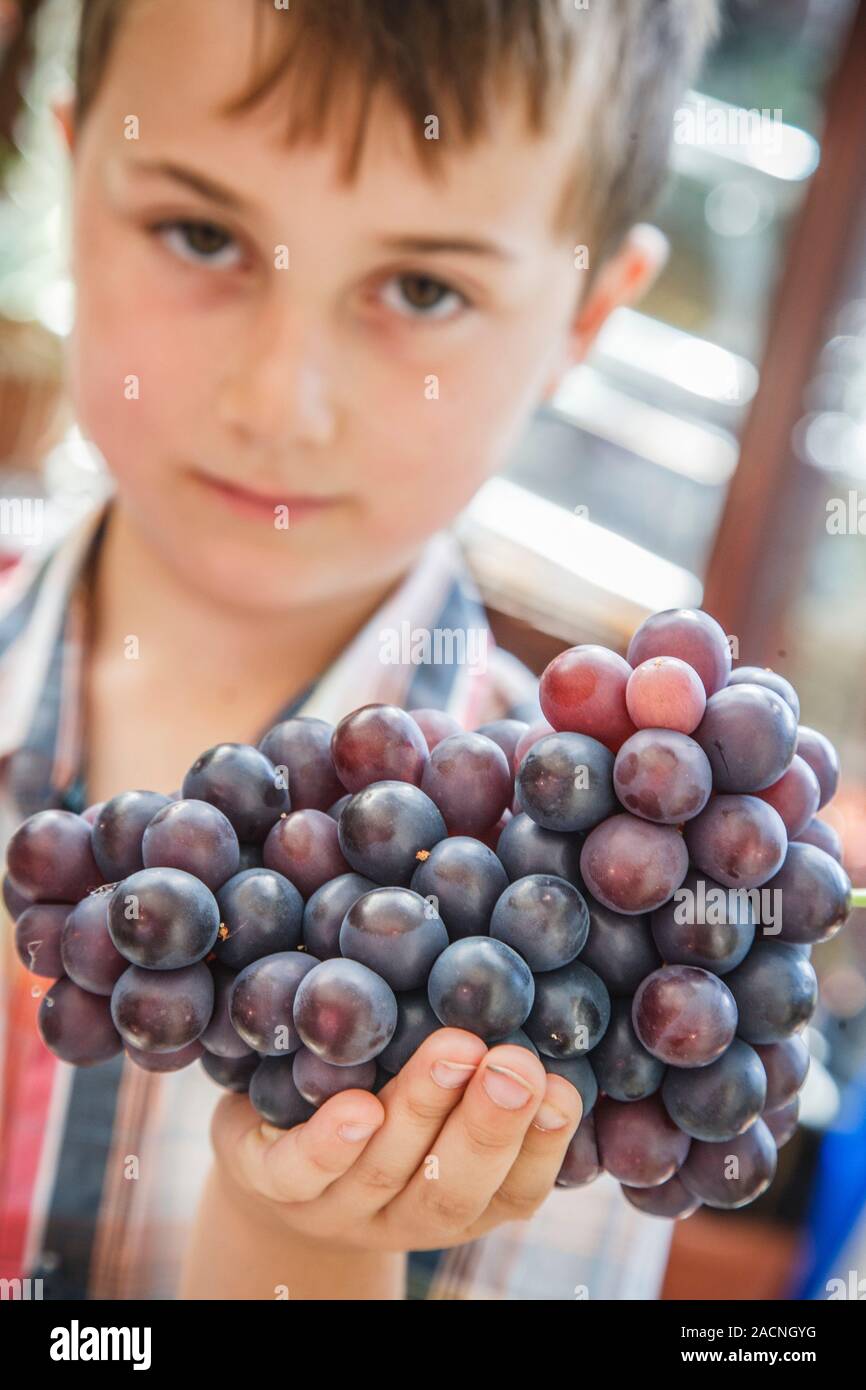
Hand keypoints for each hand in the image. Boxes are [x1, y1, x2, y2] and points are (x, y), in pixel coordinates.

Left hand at [211, 1029, 582, 1252]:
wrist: (268, 1151)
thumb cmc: (379, 1104)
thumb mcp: (440, 1095)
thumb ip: (483, 1065)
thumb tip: (541, 997)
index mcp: (460, 1199)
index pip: (514, 1191)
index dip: (542, 1146)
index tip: (561, 1088)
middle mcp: (402, 1214)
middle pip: (452, 1189)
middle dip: (488, 1126)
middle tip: (514, 1066)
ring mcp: (333, 1205)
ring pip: (383, 1169)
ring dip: (423, 1108)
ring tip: (455, 1051)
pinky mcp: (266, 1179)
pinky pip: (298, 1171)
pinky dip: (331, 1144)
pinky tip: (359, 1109)